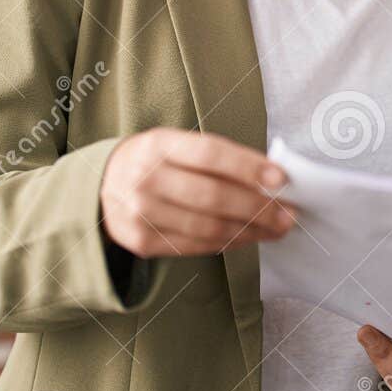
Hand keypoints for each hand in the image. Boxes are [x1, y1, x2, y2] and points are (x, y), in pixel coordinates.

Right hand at [99, 127, 293, 257]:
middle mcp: (146, 178)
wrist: (103, 184)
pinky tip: (248, 237)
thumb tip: (271, 179)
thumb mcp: (177, 145)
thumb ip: (217, 159)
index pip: (211, 155)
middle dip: (259, 208)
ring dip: (250, 231)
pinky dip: (229, 243)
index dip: (249, 167)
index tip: (282, 179)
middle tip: (288, 214)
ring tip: (275, 228)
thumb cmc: (155, 161)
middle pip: (214, 197)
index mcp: (159, 144)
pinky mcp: (141, 241)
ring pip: (208, 228)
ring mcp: (141, 213)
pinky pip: (196, 246)